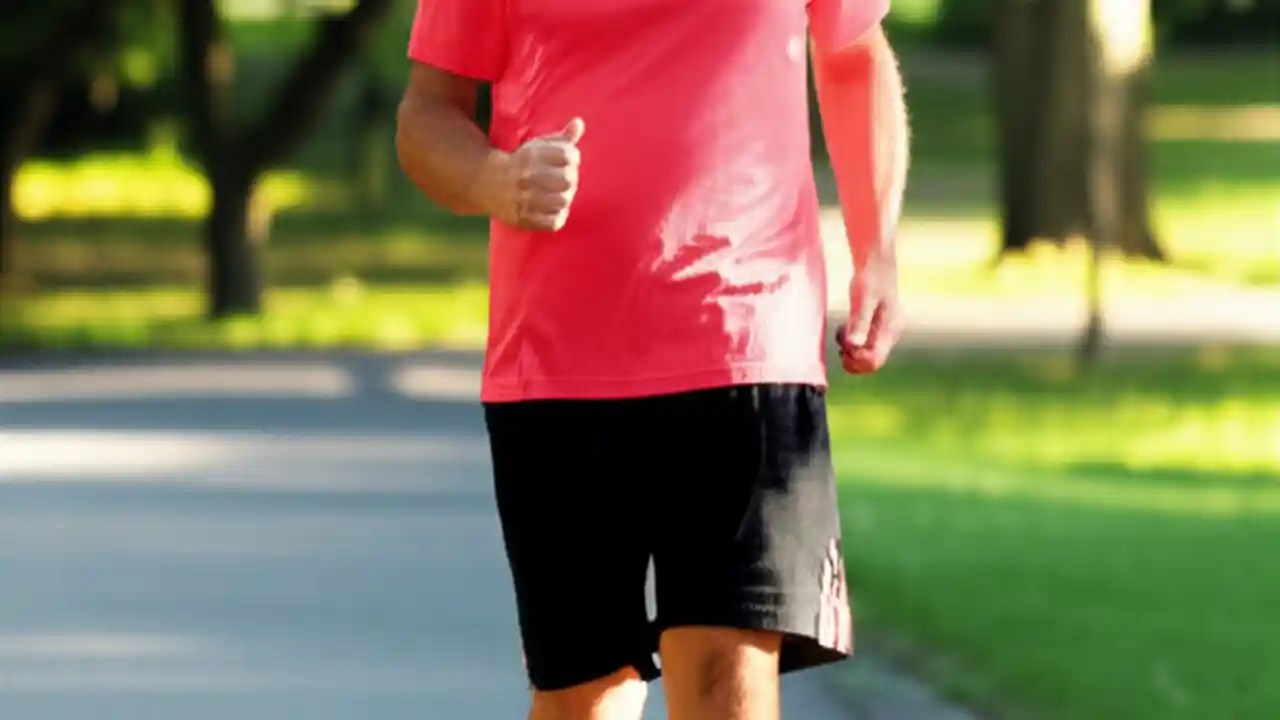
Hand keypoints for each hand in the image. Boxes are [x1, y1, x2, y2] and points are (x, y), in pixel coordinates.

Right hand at [485, 118, 584, 231]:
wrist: (487, 183)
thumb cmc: (521, 162)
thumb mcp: (538, 146)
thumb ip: (561, 138)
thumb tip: (579, 122)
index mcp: (531, 156)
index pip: (569, 154)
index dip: (573, 157)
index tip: (567, 160)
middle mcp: (528, 177)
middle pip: (569, 179)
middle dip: (570, 178)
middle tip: (564, 180)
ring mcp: (525, 200)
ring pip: (563, 201)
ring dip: (565, 198)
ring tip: (559, 194)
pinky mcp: (524, 219)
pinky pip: (554, 222)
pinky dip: (557, 216)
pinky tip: (552, 209)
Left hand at [837, 248, 903, 374]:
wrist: (875, 258)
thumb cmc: (869, 276)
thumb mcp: (862, 299)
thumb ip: (859, 323)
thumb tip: (854, 346)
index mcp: (891, 329)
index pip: (874, 361)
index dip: (856, 361)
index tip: (842, 349)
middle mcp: (892, 332)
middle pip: (872, 361)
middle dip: (853, 356)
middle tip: (839, 342)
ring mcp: (886, 329)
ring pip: (867, 352)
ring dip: (852, 348)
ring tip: (842, 329)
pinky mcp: (878, 324)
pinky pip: (866, 342)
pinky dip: (853, 339)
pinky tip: (845, 326)